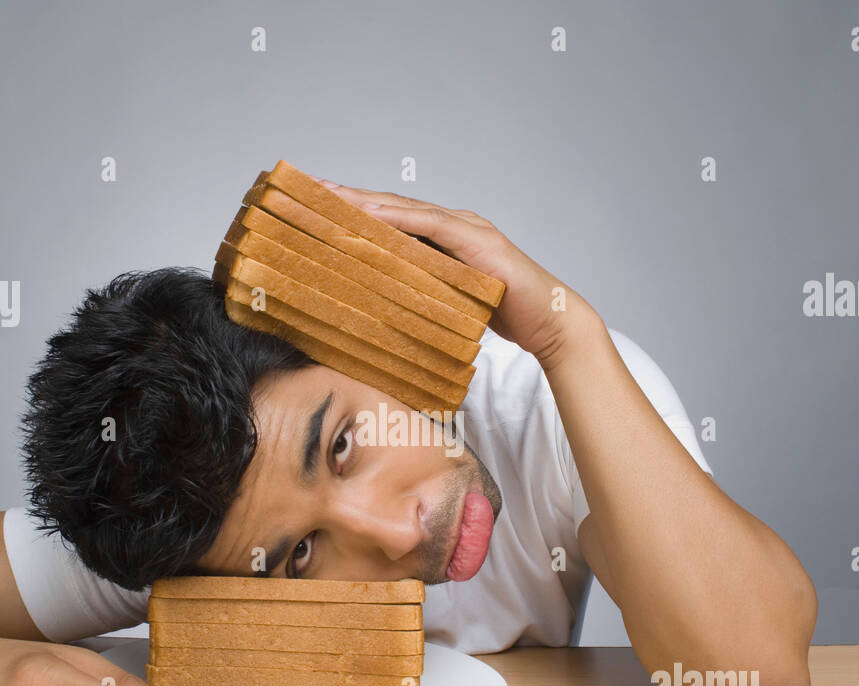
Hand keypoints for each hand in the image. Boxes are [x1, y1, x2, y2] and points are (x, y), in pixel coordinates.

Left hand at [308, 175, 592, 367]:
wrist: (550, 324)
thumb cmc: (501, 318)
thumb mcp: (447, 305)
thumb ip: (418, 295)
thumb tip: (376, 307)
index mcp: (443, 239)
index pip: (391, 219)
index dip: (353, 210)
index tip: (315, 205)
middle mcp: (454, 225)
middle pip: (391, 206)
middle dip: (349, 197)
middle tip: (307, 188)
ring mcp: (468, 229)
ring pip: (406, 209)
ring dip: (365, 201)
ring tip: (328, 196)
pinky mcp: (480, 243)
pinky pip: (432, 226)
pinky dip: (400, 219)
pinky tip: (371, 215)